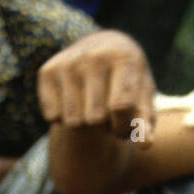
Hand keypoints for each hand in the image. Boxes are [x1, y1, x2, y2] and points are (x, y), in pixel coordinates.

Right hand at [38, 30, 155, 144]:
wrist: (103, 48)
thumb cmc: (128, 81)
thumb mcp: (142, 97)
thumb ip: (145, 122)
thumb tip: (146, 145)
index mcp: (123, 58)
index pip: (120, 107)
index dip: (124, 127)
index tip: (128, 127)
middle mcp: (93, 56)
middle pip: (95, 118)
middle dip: (105, 126)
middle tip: (109, 114)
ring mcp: (68, 63)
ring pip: (73, 121)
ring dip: (85, 124)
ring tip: (93, 109)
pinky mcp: (47, 71)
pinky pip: (53, 116)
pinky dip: (65, 118)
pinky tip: (74, 102)